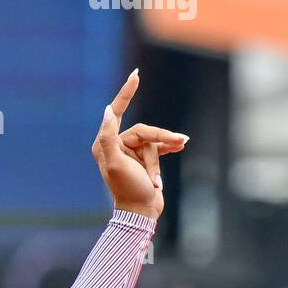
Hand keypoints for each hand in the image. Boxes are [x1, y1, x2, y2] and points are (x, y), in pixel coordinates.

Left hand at [91, 71, 188, 219]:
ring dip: (166, 147)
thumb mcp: (115, 163)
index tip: (136, 75)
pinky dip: (168, 149)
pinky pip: (159, 147)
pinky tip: (181, 146)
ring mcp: (131, 154)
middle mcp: (116, 147)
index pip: (117, 112)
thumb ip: (108, 137)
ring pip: (154, 141)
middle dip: (161, 138)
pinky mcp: (144, 160)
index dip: (126, 93)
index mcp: (105, 145)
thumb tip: (107, 110)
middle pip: (145, 131)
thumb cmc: (128, 189)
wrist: (142, 212)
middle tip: (181, 141)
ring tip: (182, 147)